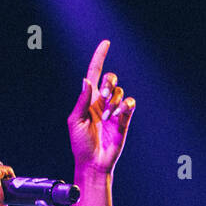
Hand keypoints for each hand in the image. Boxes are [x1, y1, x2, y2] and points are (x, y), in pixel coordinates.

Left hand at [68, 40, 134, 174]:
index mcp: (88, 99)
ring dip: (114, 102)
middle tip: (104, 97)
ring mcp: (114, 110)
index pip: (95, 72)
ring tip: (108, 117)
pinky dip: (126, 105)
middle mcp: (102, 102)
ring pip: (120, 92)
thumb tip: (87, 79)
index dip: (99, 57)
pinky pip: (130, 104)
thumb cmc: (80, 144)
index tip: (106, 43)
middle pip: (111, 78)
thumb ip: (82, 100)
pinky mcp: (124, 120)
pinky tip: (119, 114)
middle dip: (110, 83)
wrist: (93, 163)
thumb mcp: (75, 121)